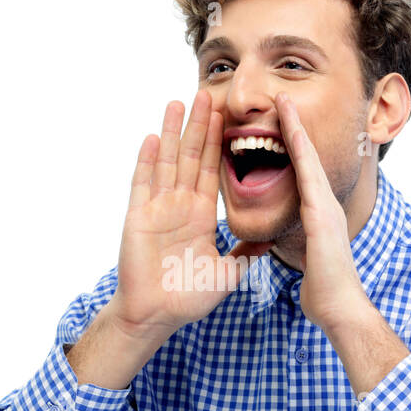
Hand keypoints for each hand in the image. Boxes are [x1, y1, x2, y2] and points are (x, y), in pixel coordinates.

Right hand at [108, 90, 273, 345]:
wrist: (156, 316)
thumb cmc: (187, 298)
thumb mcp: (227, 274)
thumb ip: (246, 254)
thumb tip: (272, 240)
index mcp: (200, 216)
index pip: (212, 171)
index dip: (219, 144)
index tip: (227, 118)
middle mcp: (179, 207)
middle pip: (191, 158)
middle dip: (199, 127)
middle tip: (207, 94)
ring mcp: (157, 209)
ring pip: (168, 162)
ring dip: (173, 133)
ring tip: (179, 102)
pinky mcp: (138, 217)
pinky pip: (143, 184)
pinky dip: (148, 161)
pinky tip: (155, 137)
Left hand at [275, 92, 369, 332]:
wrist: (340, 307)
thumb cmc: (324, 289)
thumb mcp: (308, 257)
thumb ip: (304, 243)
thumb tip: (298, 243)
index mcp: (318, 213)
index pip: (301, 171)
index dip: (291, 145)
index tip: (279, 121)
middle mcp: (324, 204)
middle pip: (307, 156)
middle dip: (295, 125)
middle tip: (282, 95)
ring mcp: (326, 207)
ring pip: (309, 159)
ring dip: (297, 129)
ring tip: (284, 101)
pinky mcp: (322, 216)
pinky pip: (309, 177)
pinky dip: (301, 153)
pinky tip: (291, 133)